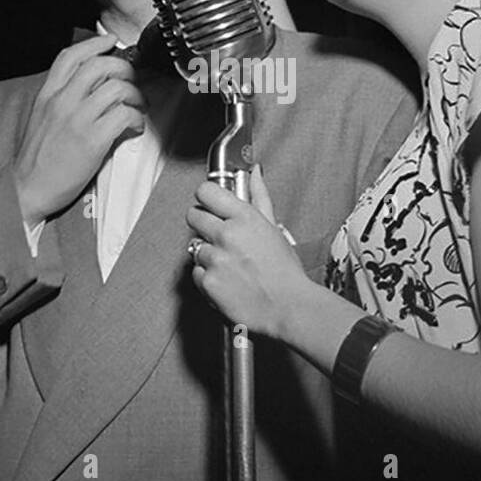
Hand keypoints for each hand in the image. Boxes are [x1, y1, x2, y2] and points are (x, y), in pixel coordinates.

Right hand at [14, 34, 146, 224]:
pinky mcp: (92, 139)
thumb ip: (64, 100)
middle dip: (124, 69)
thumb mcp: (43, 119)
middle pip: (101, 65)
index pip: (71, 56)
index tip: (110, 41)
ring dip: (135, 95)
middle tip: (132, 83)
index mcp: (48, 94)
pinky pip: (124, 115)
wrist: (27, 189)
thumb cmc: (38, 158)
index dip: (94, 43)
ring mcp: (77, 119)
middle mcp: (62, 101)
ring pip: (117, 88)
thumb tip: (95, 89)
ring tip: (137, 108)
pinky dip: (136, 119)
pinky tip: (135, 128)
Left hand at [185, 165, 307, 339]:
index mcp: (245, 218)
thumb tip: (254, 172)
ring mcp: (216, 259)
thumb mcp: (274, 227)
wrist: (287, 307)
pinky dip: (208, 277)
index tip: (211, 204)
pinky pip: (196, 273)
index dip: (207, 197)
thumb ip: (259, 196)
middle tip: (219, 236)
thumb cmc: (284, 271)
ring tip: (231, 265)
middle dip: (203, 224)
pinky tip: (227, 280)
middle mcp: (227, 235)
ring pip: (195, 247)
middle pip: (193, 216)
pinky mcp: (208, 282)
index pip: (206, 192)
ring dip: (208, 255)